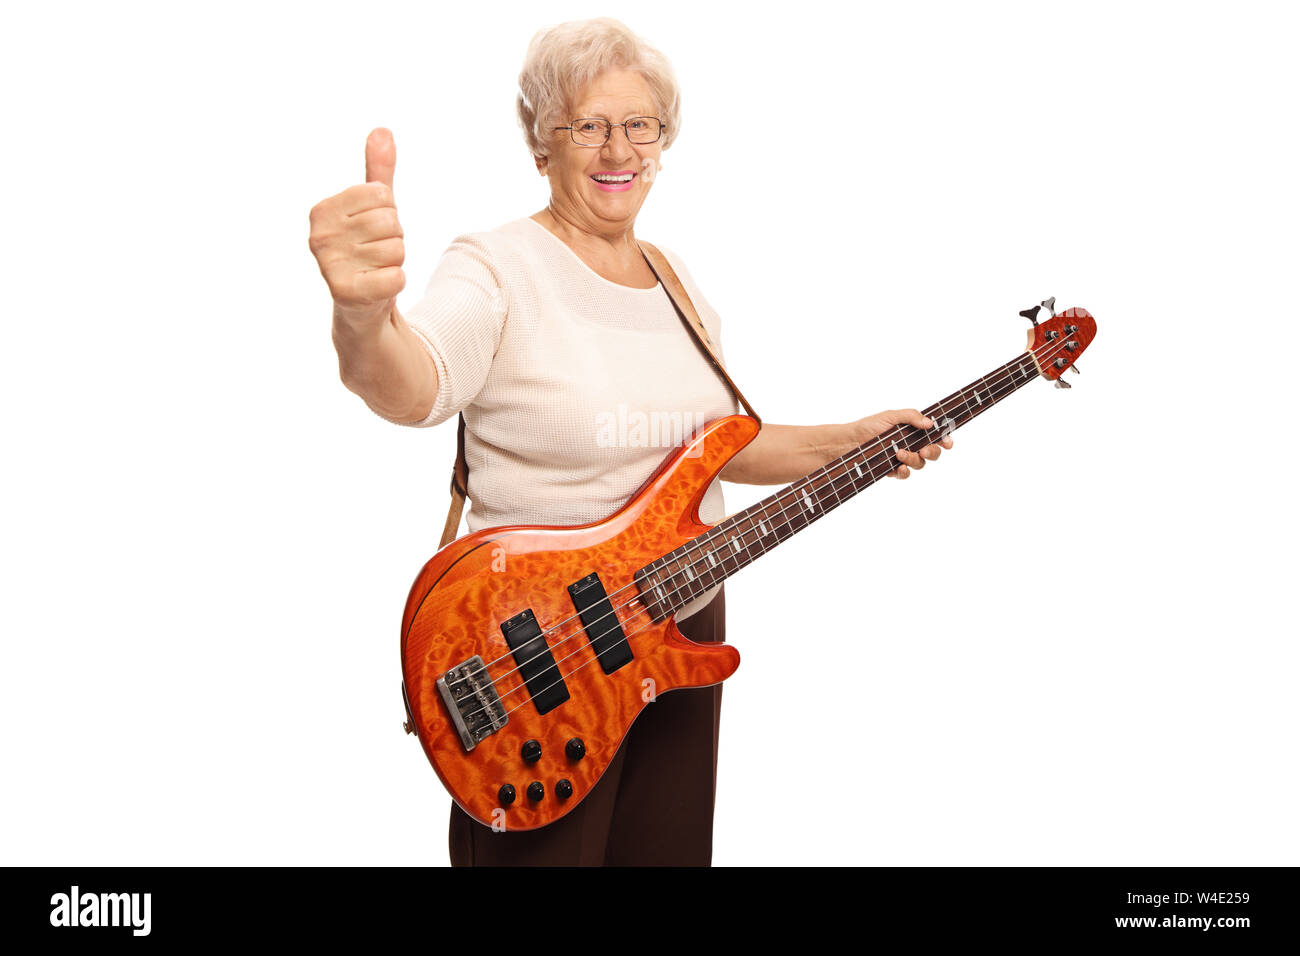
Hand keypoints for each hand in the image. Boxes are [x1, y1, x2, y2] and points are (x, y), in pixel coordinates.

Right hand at [308, 128, 405, 322]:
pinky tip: (378, 288)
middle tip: (375, 254)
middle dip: (394, 238)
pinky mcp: (346, 293)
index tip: (372, 231)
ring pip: (396, 248)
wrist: (362, 306)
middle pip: (390, 221)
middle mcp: (318, 236)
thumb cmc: (367, 250)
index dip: (388, 213)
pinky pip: (396, 277)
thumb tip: (382, 131)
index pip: (381, 194)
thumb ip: (378, 172)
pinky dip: (396, 283)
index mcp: (322, 210)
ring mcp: (329, 265)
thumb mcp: (373, 209)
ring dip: (395, 261)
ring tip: (375, 270)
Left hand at [849, 408, 953, 478]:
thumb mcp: (890, 416)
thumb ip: (911, 416)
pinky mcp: (892, 470)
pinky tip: (900, 467)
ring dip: (914, 459)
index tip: (947, 442)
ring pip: (920, 464)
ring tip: (899, 454)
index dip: (945, 439)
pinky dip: (905, 472)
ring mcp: (902, 458)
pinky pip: (905, 474)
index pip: (935, 435)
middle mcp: (910, 444)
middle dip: (933, 452)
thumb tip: (930, 423)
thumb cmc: (867, 426)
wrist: (847, 442)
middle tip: (924, 450)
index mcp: (913, 430)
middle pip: (932, 452)